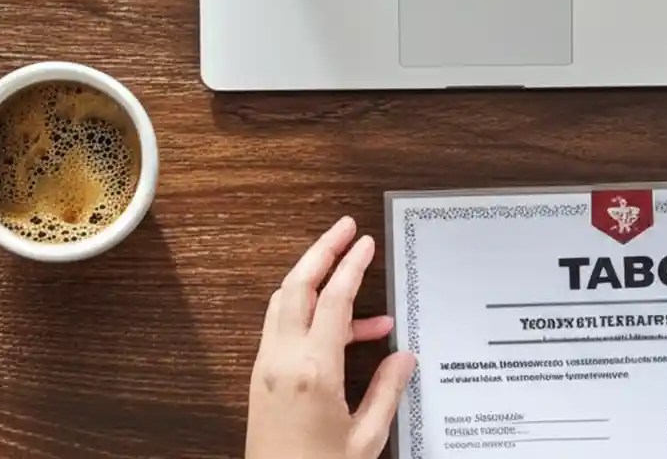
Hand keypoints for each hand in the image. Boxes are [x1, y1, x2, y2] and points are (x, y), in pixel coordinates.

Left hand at [246, 217, 416, 458]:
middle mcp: (283, 360)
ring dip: (313, 280)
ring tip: (351, 278)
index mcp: (314, 370)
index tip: (364, 242)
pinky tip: (344, 329)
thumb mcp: (366, 438)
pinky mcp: (262, 378)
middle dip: (321, 251)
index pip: (333, 300)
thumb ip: (388, 392)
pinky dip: (309, 312)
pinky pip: (283, 327)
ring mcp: (268, 367)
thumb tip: (404, 358)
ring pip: (284, 302)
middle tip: (344, 229)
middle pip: (296, 285)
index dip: (351, 265)